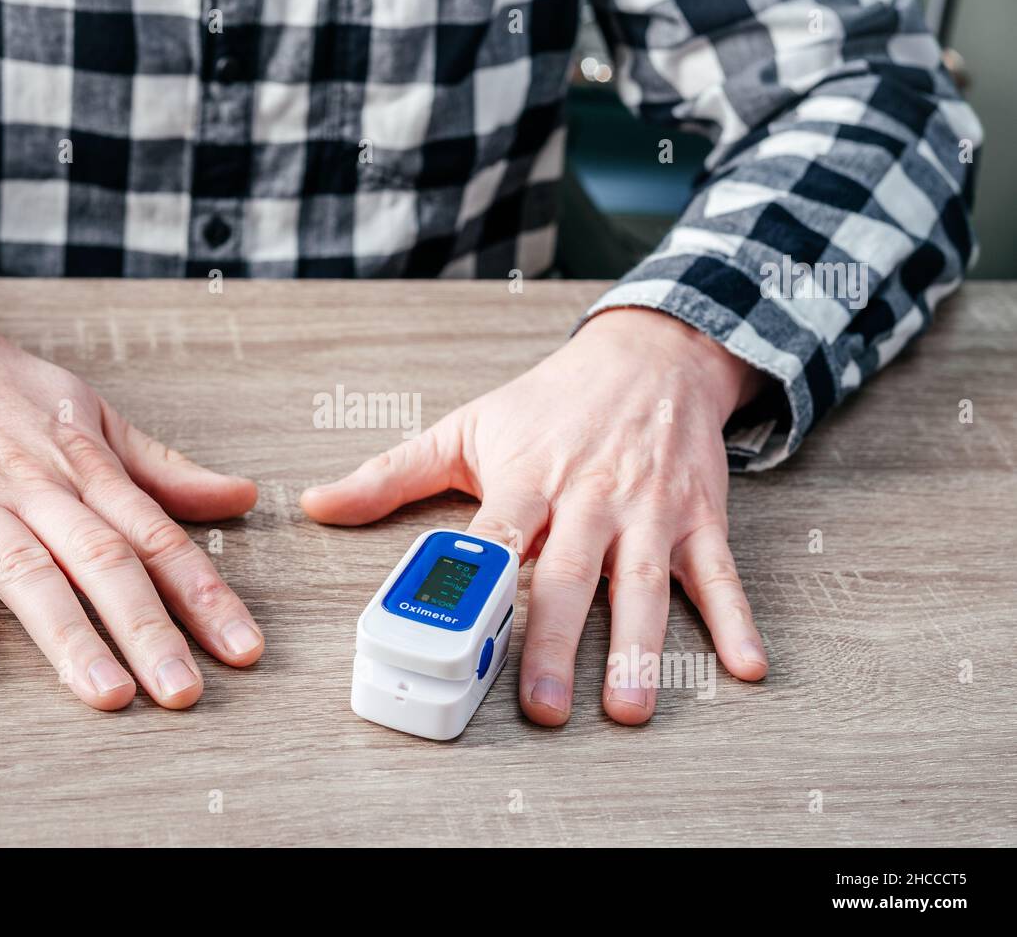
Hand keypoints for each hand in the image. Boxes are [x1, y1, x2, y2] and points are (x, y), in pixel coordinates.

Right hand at [0, 259, 262, 709]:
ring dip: (69, 634)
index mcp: (84, 466)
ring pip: (27, 570)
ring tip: (107, 693)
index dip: (204, 595)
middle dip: (148, 629)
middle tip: (185, 692)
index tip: (243, 649)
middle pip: (103, 560)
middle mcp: (34, 486)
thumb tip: (240, 497)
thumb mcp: (89, 412)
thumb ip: (161, 467)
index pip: (157, 537)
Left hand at [301, 307, 768, 725]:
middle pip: (569, 576)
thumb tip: (317, 504)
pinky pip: (718, 574)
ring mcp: (648, 510)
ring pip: (644, 584)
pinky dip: (735, 620)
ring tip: (628, 707)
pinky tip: (744, 667)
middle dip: (555, 643)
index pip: (496, 537)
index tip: (460, 636)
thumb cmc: (550, 402)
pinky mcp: (697, 517)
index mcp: (527, 479)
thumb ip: (391, 475)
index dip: (479, 584)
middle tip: (542, 706)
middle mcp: (589, 497)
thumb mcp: (466, 428)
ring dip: (639, 648)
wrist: (650, 354)